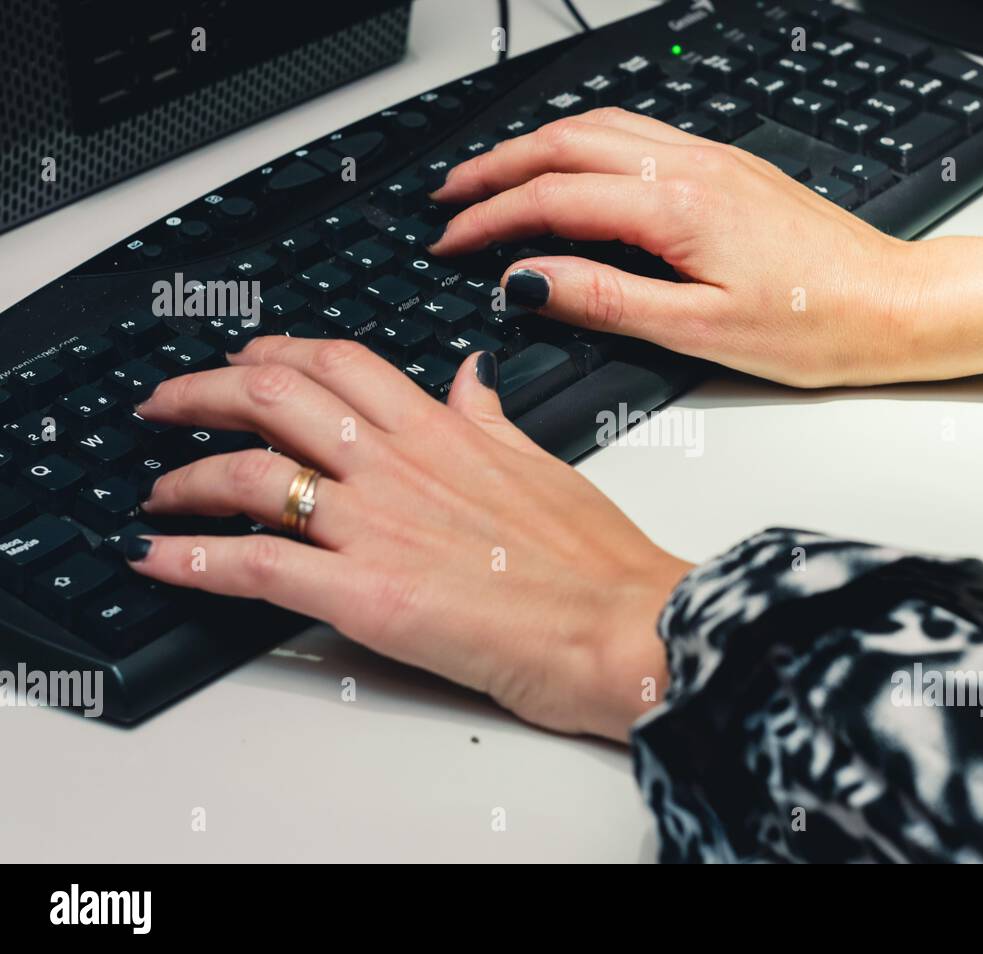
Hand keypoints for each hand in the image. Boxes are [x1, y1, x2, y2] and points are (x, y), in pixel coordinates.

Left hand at [128, 338, 691, 740]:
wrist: (621, 625)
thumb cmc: (596, 559)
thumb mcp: (541, 464)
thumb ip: (490, 418)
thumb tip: (471, 377)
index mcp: (443, 431)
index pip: (338, 364)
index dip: (274, 354)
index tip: (244, 361)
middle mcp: (399, 466)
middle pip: (274, 397)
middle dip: (202, 392)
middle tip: (167, 405)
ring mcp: (377, 526)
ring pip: (251, 471)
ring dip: (185, 474)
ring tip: (156, 489)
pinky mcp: (364, 594)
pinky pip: (255, 563)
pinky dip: (192, 556)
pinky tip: (156, 555)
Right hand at [431, 108, 982, 384]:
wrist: (895, 305)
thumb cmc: (817, 326)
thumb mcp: (701, 332)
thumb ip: (607, 299)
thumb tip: (531, 281)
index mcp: (677, 207)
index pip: (554, 198)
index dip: (491, 218)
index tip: (450, 241)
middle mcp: (691, 168)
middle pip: (565, 144)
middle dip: (496, 168)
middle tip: (449, 198)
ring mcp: (711, 160)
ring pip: (600, 127)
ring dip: (536, 146)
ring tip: (494, 177)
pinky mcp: (728, 168)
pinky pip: (635, 134)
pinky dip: (582, 144)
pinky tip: (574, 167)